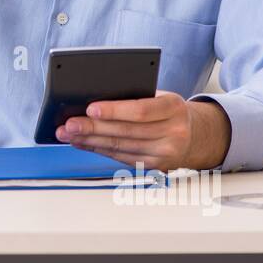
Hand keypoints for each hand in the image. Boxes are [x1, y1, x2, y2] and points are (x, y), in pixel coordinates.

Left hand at [54, 91, 231, 171]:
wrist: (194, 135)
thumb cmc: (168, 110)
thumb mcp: (160, 96)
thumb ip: (135, 96)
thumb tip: (95, 99)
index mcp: (174, 108)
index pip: (141, 110)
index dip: (114, 110)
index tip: (90, 108)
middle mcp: (173, 133)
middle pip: (126, 131)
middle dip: (93, 127)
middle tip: (69, 124)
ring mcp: (165, 153)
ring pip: (120, 147)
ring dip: (90, 141)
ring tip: (68, 134)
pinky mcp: (154, 166)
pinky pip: (121, 157)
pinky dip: (98, 150)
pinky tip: (83, 143)